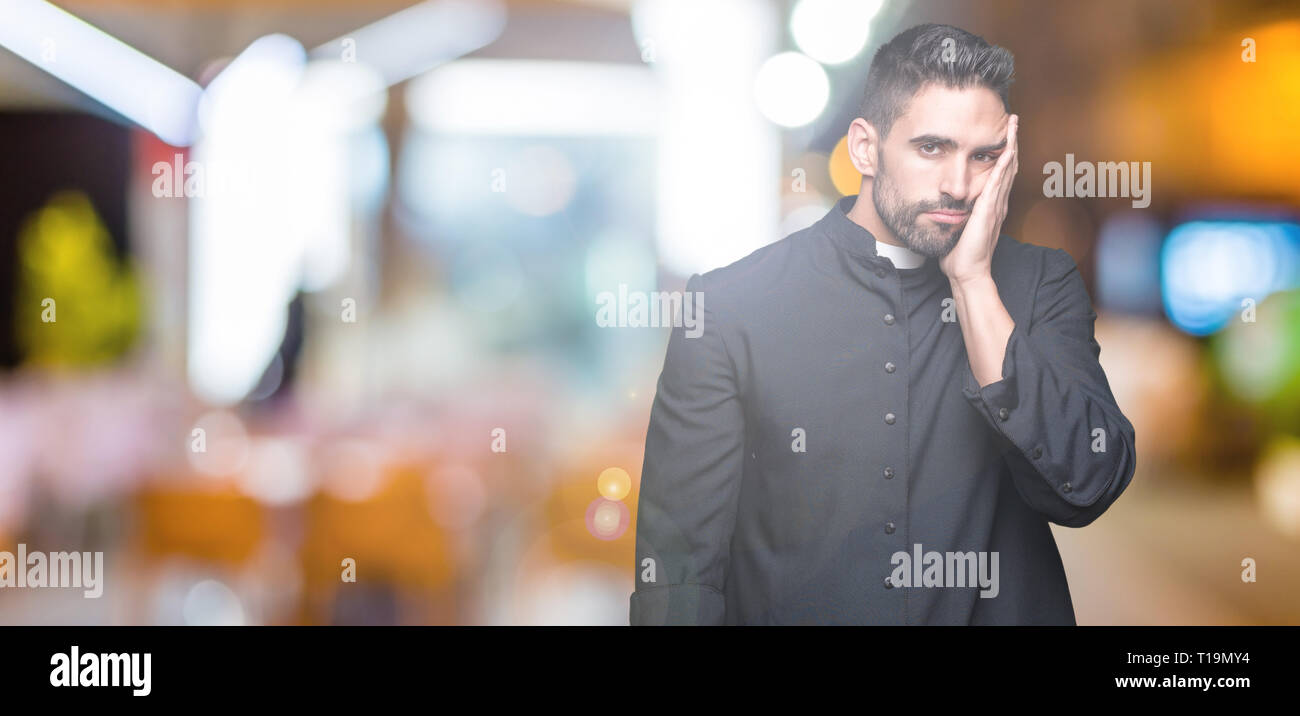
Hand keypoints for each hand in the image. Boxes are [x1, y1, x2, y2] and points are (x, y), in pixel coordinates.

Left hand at [940, 114, 1017, 284]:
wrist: (966, 272)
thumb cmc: (959, 254)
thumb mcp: (957, 226)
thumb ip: (956, 214)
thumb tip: (944, 205)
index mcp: (990, 205)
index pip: (999, 173)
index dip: (1002, 152)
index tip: (1002, 133)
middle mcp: (997, 202)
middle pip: (1008, 165)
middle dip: (1011, 141)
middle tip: (1013, 120)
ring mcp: (995, 206)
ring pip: (1007, 169)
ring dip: (1011, 146)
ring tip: (1013, 125)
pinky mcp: (989, 211)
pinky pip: (998, 183)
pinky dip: (1003, 165)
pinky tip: (1007, 150)